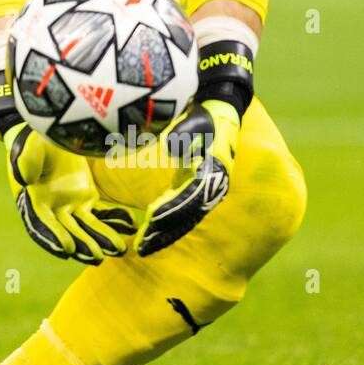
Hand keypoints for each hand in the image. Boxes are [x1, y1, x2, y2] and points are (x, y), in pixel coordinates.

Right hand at [5, 123, 137, 265]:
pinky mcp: (87, 198)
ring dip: (102, 239)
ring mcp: (72, 205)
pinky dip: (114, 219)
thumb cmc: (36, 139)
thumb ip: (26, 160)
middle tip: (98, 258)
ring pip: (88, 227)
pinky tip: (129, 224)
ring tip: (119, 249)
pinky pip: (101, 214)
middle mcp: (54, 208)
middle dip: (83, 245)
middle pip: (69, 231)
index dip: (54, 237)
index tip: (67, 250)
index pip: (44, 223)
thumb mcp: (29, 145)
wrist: (51, 132)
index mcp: (37, 199)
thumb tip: (25, 178)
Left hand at [134, 98, 238, 256]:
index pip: (192, 196)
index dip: (172, 208)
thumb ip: (184, 131)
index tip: (152, 217)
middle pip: (188, 215)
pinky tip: (151, 236)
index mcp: (214, 171)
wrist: (221, 115)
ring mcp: (207, 192)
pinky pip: (183, 214)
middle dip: (165, 231)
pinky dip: (168, 226)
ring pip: (186, 220)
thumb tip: (171, 145)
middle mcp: (213, 187)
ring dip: (165, 234)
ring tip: (143, 248)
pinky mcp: (198, 192)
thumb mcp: (196, 119)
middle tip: (143, 246)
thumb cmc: (205, 117)